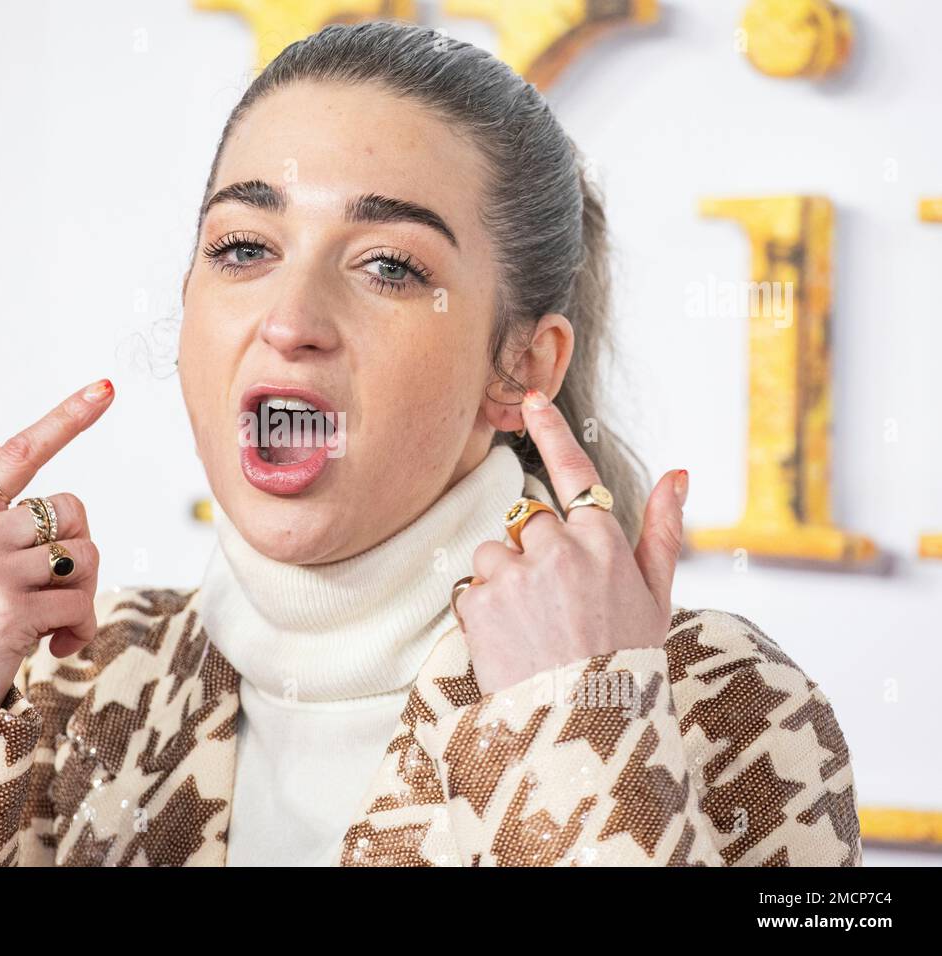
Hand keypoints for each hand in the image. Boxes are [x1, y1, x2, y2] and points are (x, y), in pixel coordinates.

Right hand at [0, 379, 113, 701]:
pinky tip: (56, 648)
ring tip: (56, 623)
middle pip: (70, 509)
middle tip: (60, 587)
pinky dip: (81, 629)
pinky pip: (81, 602)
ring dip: (82, 593)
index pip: (17, 455)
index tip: (106, 388)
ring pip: (83, 554)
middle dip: (78, 548)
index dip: (66, 419)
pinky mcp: (13, 609)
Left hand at [453, 388, 688, 692]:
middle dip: (532, 557)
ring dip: (504, 581)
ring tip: (532, 628)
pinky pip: (471, 587)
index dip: (551, 432)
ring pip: (494, 553)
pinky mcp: (483, 599)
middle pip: (526, 525)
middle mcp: (560, 546)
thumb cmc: (627, 659)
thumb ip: (661, 530)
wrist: (589, 725)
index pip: (572, 473)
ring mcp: (519, 571)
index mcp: (604, 538)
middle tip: (554, 608)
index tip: (530, 399)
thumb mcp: (657, 596)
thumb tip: (676, 472)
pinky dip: (482, 611)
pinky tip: (510, 641)